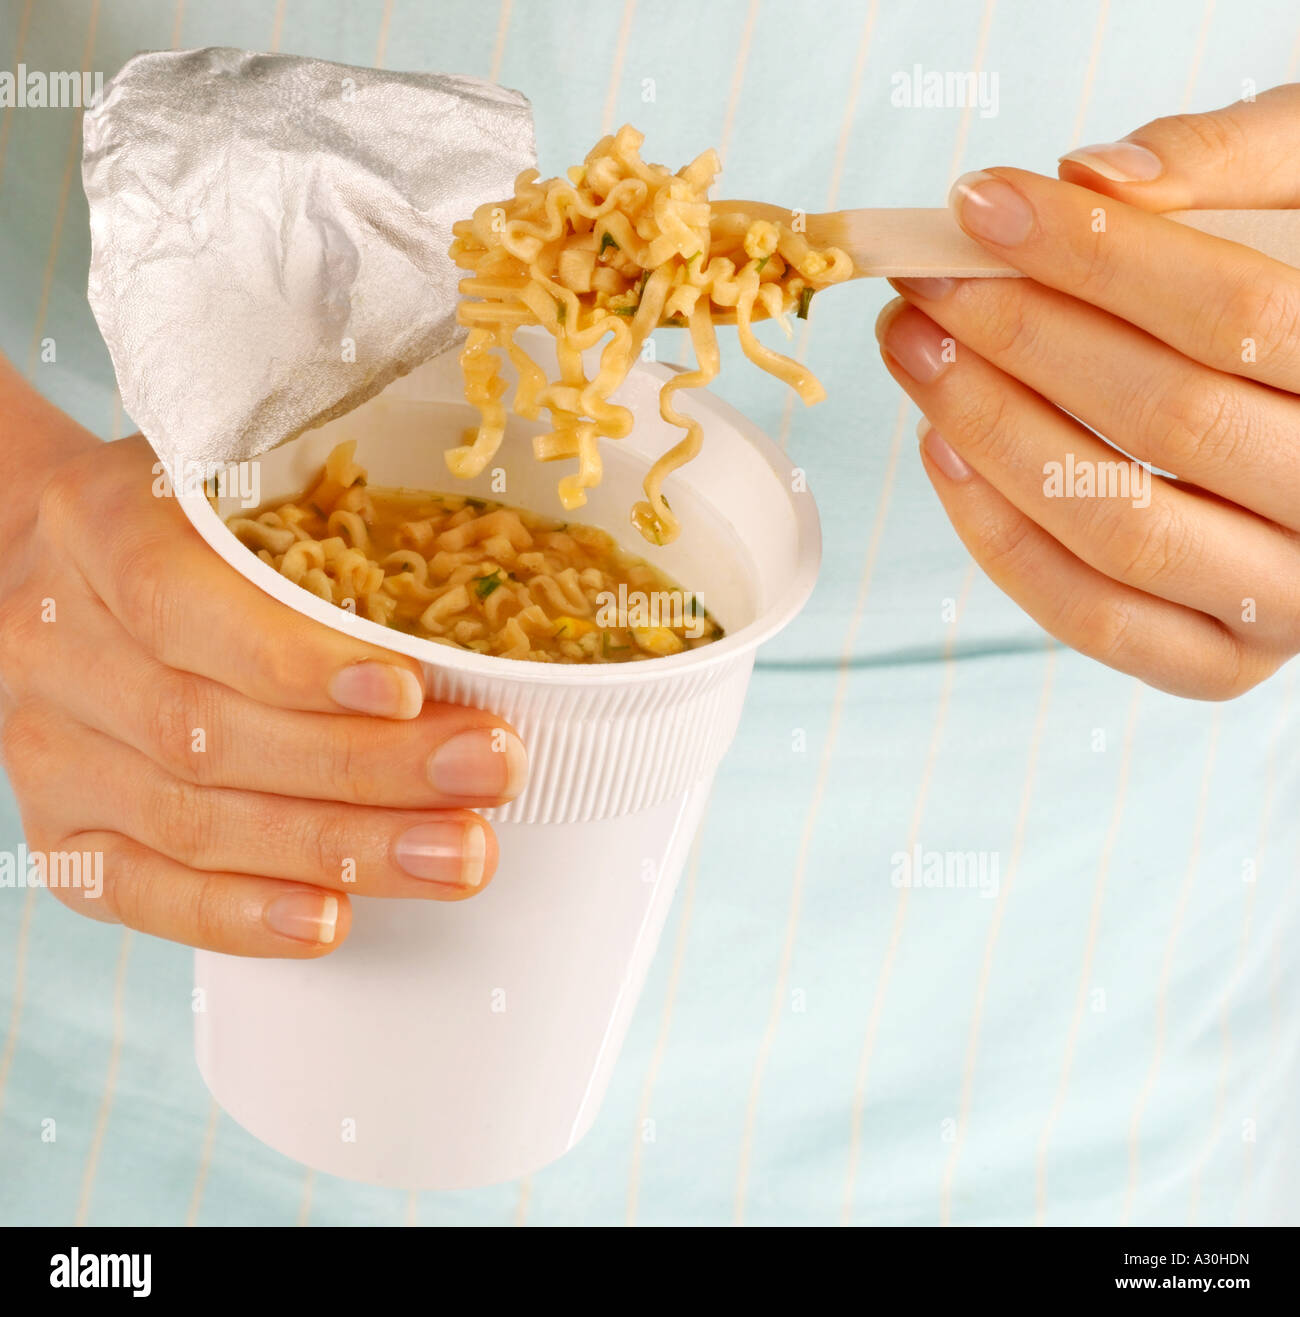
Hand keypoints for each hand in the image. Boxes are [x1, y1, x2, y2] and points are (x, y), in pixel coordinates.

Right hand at [0, 400, 527, 955]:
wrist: (40, 569)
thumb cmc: (181, 531)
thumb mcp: (227, 492)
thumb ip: (309, 542)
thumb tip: (477, 631)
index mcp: (97, 526)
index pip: (181, 602)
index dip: (296, 661)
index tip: (409, 690)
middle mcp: (56, 645)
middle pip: (209, 728)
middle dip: (367, 765)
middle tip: (488, 775)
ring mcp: (47, 749)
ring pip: (193, 819)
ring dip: (339, 848)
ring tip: (457, 856)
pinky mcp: (57, 831)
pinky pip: (139, 891)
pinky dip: (239, 915)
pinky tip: (331, 921)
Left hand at [877, 83, 1299, 698]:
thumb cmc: (1297, 291)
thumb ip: (1226, 166)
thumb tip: (1093, 176)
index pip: (1239, 316)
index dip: (1098, 253)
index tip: (981, 205)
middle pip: (1170, 420)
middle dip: (1023, 337)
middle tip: (925, 279)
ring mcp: (1287, 605)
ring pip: (1120, 527)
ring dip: (991, 430)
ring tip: (915, 347)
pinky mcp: (1213, 665)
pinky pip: (1088, 613)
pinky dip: (999, 533)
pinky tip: (941, 444)